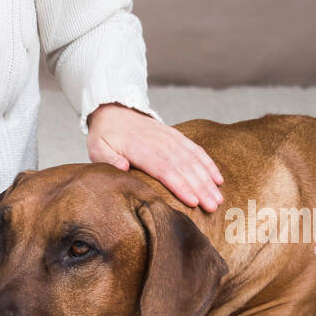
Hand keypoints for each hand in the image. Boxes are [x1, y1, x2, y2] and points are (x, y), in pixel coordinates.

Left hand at [86, 103, 223, 211]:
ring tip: (218, 197)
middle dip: (200, 188)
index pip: (164, 169)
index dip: (180, 185)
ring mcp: (170, 138)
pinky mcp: (176, 136)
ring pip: (193, 160)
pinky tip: (218, 178)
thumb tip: (123, 168)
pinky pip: (195, 150)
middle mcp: (159, 143)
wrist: (113, 109)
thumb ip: (108, 158)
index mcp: (141, 148)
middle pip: (184, 167)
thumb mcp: (97, 146)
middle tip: (213, 207)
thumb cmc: (105, 134)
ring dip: (207, 179)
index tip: (193, 202)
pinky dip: (208, 163)